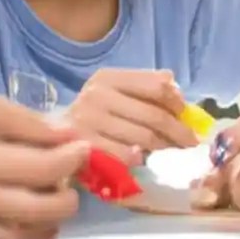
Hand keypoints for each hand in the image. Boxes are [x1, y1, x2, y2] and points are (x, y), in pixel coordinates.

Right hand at [0, 93, 90, 238]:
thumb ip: (29, 123)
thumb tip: (70, 137)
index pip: (41, 169)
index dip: (71, 159)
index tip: (82, 146)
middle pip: (39, 211)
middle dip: (69, 196)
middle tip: (73, 176)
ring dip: (52, 221)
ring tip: (56, 195)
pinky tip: (41, 220)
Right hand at [65, 69, 194, 165]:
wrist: (48, 138)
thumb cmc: (92, 115)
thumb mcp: (114, 92)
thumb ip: (144, 85)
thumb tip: (175, 86)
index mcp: (108, 78)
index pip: (155, 86)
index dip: (176, 102)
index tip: (185, 115)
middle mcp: (97, 95)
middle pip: (153, 115)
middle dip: (178, 132)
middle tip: (190, 143)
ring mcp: (88, 121)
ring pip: (143, 138)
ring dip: (164, 148)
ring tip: (173, 153)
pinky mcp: (84, 147)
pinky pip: (125, 156)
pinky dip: (140, 159)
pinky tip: (145, 160)